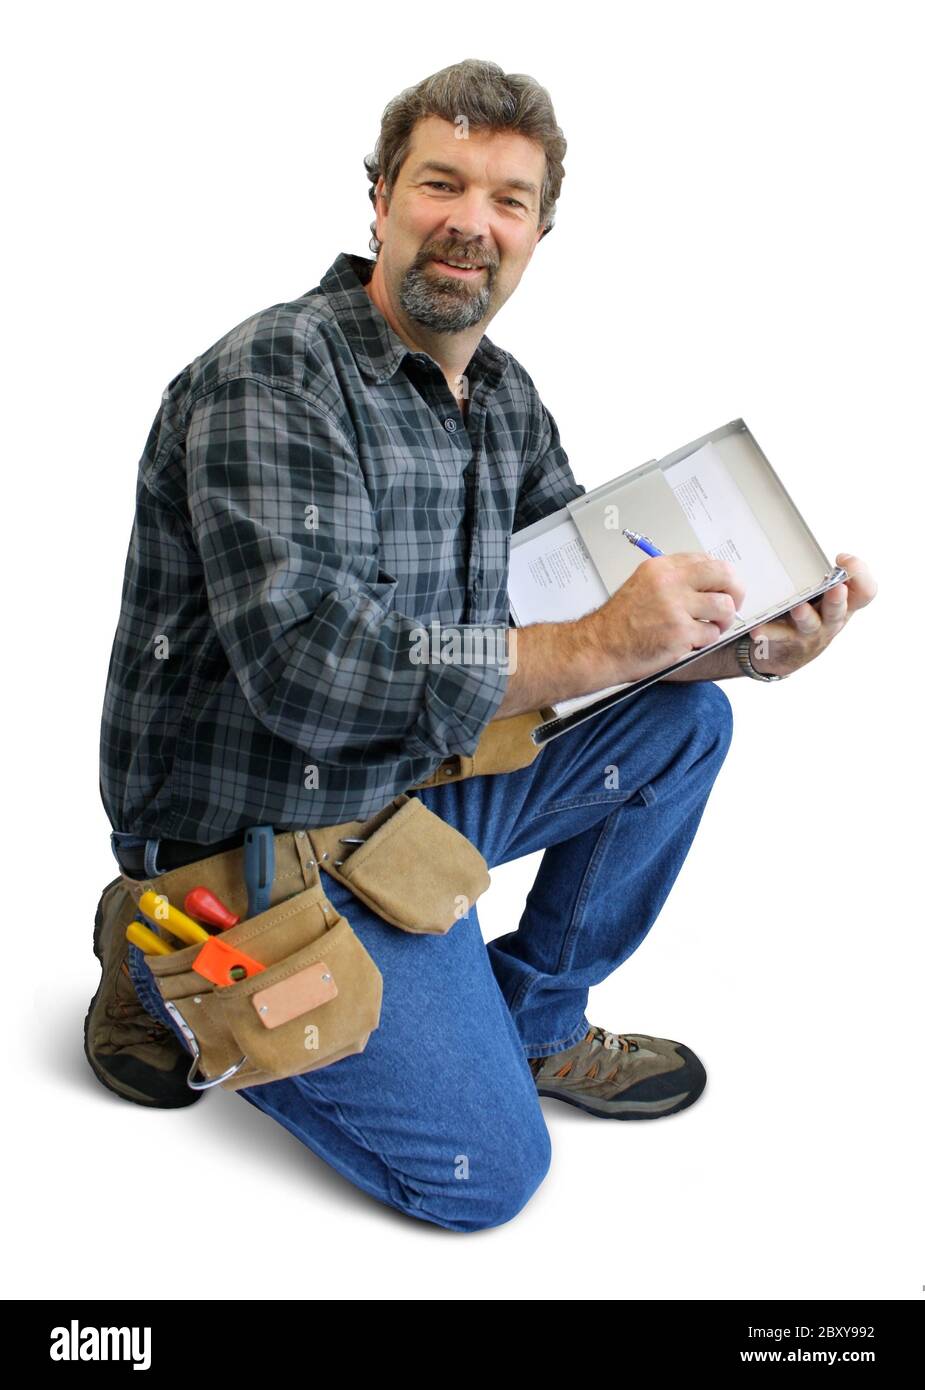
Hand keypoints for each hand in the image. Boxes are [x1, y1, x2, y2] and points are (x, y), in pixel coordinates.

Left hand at [748, 552, 876, 677]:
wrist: (790, 651)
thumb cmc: (811, 612)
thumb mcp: (825, 594)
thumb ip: (824, 572)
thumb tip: (803, 541)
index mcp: (845, 604)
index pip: (865, 591)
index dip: (859, 575)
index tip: (842, 559)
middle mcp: (831, 619)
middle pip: (839, 610)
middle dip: (837, 599)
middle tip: (837, 588)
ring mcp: (809, 632)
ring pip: (810, 623)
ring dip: (805, 615)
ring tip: (798, 608)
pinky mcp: (786, 640)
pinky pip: (777, 636)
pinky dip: (767, 632)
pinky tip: (758, 628)